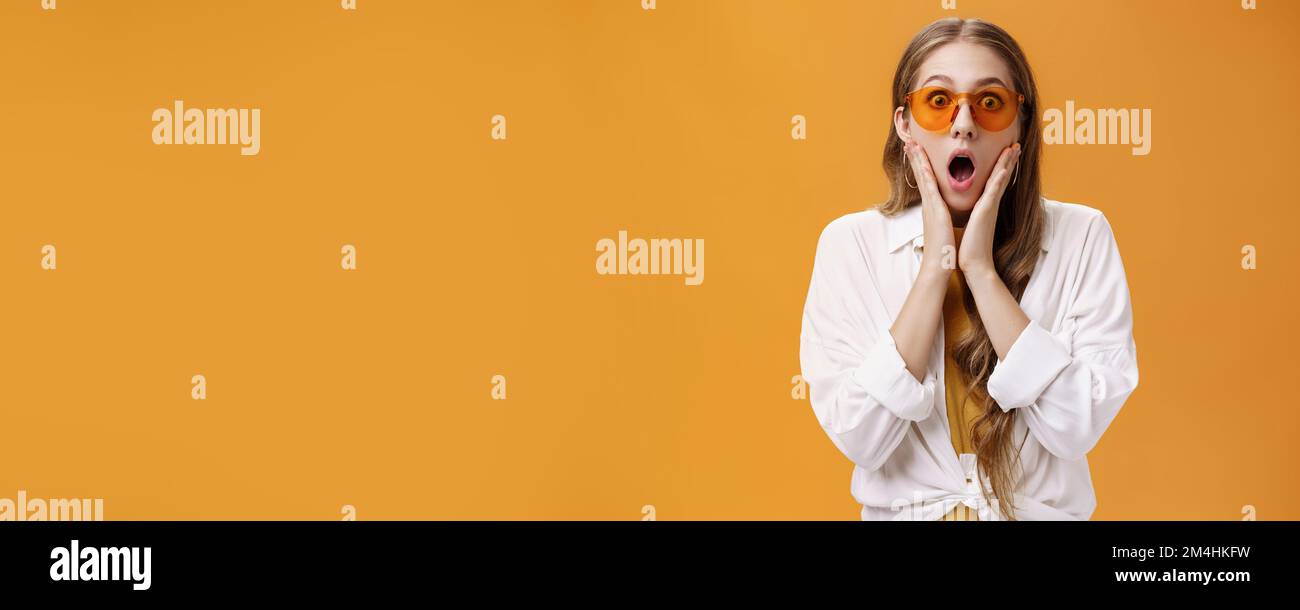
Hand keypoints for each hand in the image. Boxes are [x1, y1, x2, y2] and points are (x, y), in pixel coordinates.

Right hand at [902, 140, 955, 277]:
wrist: (938, 266)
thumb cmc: (943, 250)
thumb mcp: (944, 230)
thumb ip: (942, 220)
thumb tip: (943, 217)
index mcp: (932, 208)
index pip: (926, 182)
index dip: (921, 166)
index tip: (917, 152)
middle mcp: (928, 204)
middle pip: (920, 175)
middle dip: (915, 158)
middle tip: (909, 141)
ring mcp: (929, 206)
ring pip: (922, 177)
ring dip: (916, 159)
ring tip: (911, 143)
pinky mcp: (933, 210)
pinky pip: (929, 186)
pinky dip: (924, 172)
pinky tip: (921, 161)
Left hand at [958, 142, 1020, 276]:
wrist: (974, 264)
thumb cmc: (971, 247)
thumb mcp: (972, 225)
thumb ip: (975, 216)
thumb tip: (973, 212)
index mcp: (985, 206)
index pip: (995, 182)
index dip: (1001, 167)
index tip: (1006, 153)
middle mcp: (990, 204)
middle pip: (1002, 177)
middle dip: (1009, 160)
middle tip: (1016, 144)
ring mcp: (990, 207)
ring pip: (1000, 180)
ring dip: (1007, 164)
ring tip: (1014, 148)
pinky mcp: (985, 213)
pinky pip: (994, 193)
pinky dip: (999, 181)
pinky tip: (1003, 170)